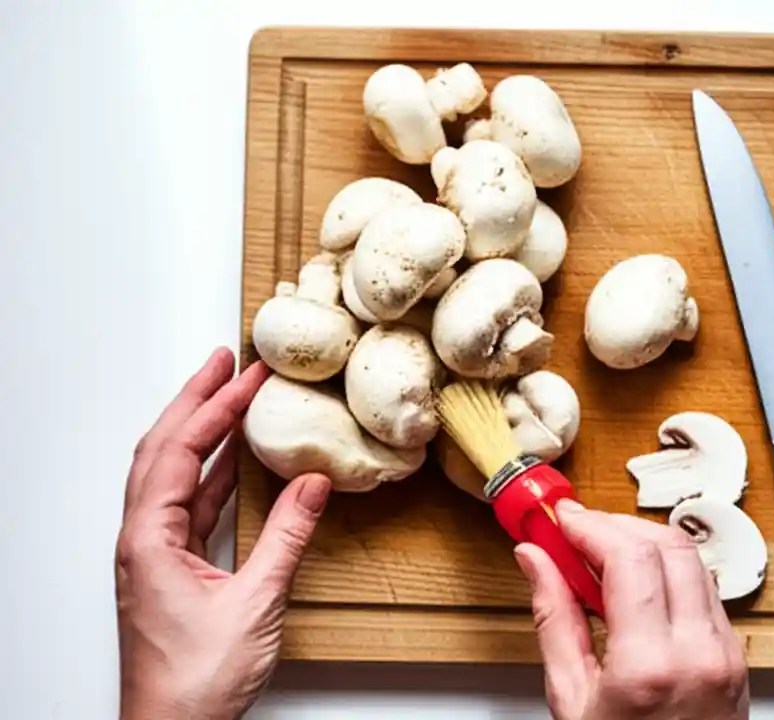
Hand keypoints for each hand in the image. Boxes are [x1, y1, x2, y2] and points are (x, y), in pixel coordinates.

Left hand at [115, 348, 331, 719]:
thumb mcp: (256, 601)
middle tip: (225, 363)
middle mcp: (141, 539)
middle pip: (162, 450)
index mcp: (148, 540)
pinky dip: (212, 474)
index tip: (242, 374)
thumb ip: (286, 537)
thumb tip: (311, 484)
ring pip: (172, 474)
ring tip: (231, 398)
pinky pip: (188, 504)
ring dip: (201, 433)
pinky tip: (236, 463)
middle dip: (195, 401)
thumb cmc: (195, 681)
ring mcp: (153, 554)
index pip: (178, 452)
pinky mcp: (170, 570)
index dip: (213, 407)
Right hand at [515, 500, 748, 719]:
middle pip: (667, 545)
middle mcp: (698, 653)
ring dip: (645, 544)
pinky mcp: (736, 656)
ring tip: (600, 556)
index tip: (561, 518)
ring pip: (692, 559)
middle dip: (617, 525)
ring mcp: (725, 654)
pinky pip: (706, 590)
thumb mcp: (571, 700)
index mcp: (649, 667)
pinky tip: (635, 586)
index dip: (591, 525)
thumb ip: (553, 619)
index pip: (629, 558)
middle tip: (577, 531)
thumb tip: (535, 560)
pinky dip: (669, 572)